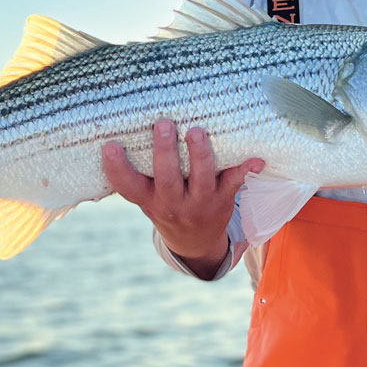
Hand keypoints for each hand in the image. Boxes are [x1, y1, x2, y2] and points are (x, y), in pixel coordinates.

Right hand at [102, 119, 263, 278]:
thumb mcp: (148, 196)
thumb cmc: (167, 205)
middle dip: (166, 152)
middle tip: (163, 124)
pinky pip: (234, 184)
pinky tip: (256, 159)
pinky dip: (245, 170)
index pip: (128, 186)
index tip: (109, 145)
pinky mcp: (222, 200)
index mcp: (150, 200)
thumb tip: (124, 127)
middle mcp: (172, 204)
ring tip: (197, 132)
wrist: (195, 241)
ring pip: (201, 180)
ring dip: (200, 155)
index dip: (116, 167)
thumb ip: (141, 172)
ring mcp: (199, 203)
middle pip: (167, 180)